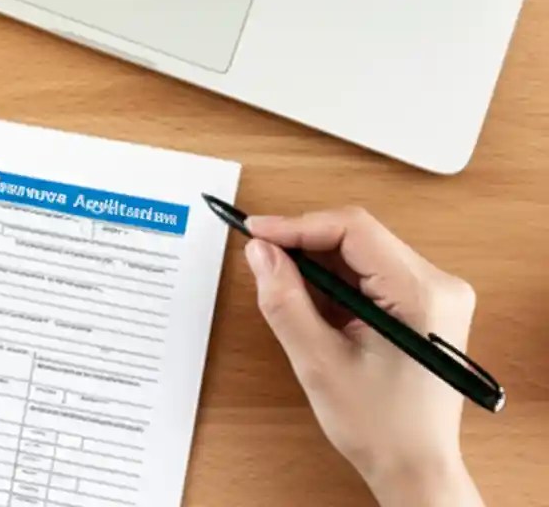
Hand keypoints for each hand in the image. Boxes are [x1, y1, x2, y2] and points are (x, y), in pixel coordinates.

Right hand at [244, 208, 484, 506]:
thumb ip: (285, 300)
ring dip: (317, 267)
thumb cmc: (379, 426)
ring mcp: (434, 294)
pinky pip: (370, 275)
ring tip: (283, 290)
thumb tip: (259, 251)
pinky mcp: (423, 305)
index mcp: (423, 294)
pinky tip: (311, 307)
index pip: (353, 230)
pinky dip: (334, 284)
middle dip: (303, 245)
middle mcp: (438, 284)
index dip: (297, 225)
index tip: (254, 231)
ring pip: (360, 255)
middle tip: (259, 259)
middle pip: (357, 238)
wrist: (415, 466)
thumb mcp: (319, 362)